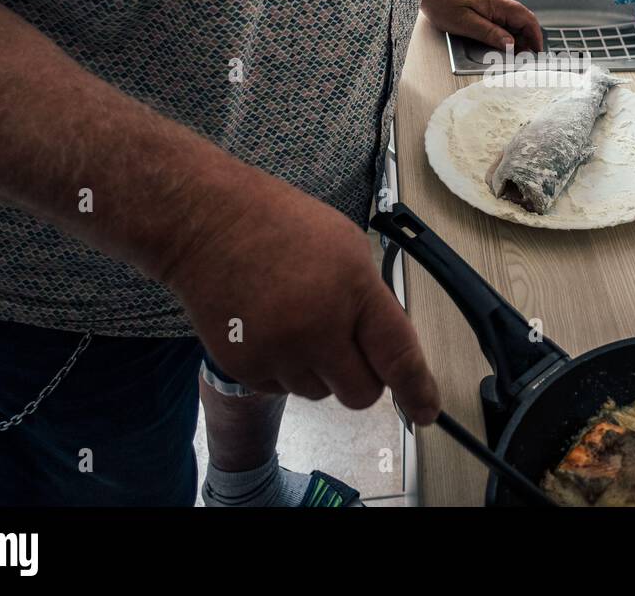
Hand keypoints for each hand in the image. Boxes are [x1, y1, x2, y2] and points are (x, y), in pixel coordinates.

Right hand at [159, 169, 440, 424]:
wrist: (209, 224)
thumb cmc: (281, 225)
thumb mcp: (348, 247)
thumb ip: (371, 300)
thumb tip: (386, 348)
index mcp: (353, 290)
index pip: (397, 356)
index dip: (417, 390)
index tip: (426, 410)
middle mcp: (317, 328)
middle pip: (360, 394)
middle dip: (362, 378)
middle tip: (348, 349)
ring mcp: (278, 351)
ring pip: (320, 392)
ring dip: (318, 370)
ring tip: (296, 320)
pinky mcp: (244, 367)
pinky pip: (281, 389)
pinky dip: (283, 369)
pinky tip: (270, 328)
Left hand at [421, 0, 542, 52]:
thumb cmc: (444, 3)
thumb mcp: (466, 23)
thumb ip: (490, 33)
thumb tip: (510, 44)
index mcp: (497, 3)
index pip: (526, 18)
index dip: (535, 35)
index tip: (537, 51)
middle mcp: (499, 0)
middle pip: (523, 20)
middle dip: (527, 39)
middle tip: (525, 58)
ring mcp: (494, 2)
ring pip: (514, 21)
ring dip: (517, 37)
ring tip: (514, 54)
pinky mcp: (487, 5)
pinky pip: (503, 19)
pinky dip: (507, 32)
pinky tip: (502, 42)